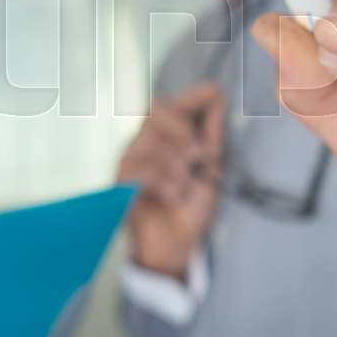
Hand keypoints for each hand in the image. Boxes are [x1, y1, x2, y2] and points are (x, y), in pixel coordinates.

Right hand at [115, 81, 224, 278]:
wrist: (175, 244)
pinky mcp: (120, 183)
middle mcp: (139, 142)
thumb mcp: (209, 165)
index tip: (215, 105)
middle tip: (198, 159)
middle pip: (155, 108)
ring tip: (185, 186)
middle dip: (183, 131)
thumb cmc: (189, 205)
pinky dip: (166, 182)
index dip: (194, 97)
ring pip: (149, 140)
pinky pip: (141, 169)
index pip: (169, 100)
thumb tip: (215, 92)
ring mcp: (126, 161)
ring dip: (177, 165)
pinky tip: (174, 196)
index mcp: (160, 135)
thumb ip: (211, 130)